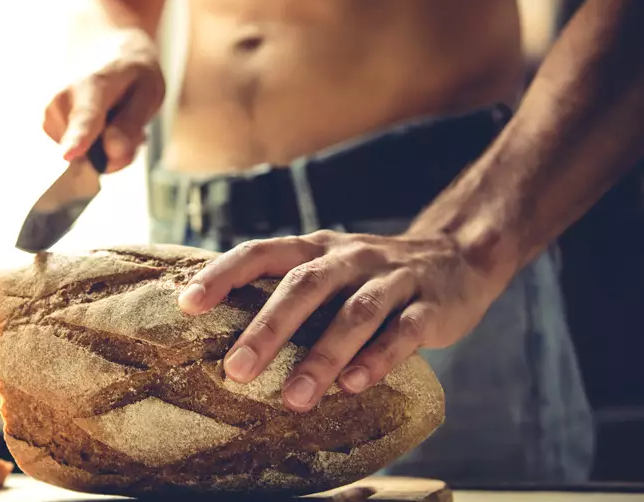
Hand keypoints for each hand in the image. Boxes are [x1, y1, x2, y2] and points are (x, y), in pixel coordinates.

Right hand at [42, 27, 164, 172]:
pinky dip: (95, 146)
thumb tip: (113, 153)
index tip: (68, 155)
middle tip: (133, 124)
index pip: (85, 118)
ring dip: (108, 148)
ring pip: (86, 158)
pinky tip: (101, 123)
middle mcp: (62, 100)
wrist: (103, 51)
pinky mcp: (47, 127)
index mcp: (92, 86)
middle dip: (119, 151)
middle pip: (92, 153)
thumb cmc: (130, 73)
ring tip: (115, 118)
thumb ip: (132, 123)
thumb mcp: (149, 91)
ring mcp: (50, 115)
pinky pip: (79, 155)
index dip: (78, 139)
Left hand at [177, 229, 504, 411]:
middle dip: (268, 329)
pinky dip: (377, 359)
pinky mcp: (431, 307)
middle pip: (304, 287)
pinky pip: (403, 333)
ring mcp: (392, 279)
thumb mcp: (328, 270)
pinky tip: (353, 386)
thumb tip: (221, 333)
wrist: (460, 258)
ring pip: (354, 314)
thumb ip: (286, 292)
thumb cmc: (370, 276)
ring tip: (295, 398)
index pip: (261, 253)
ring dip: (322, 357)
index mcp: (316, 248)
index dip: (223, 274)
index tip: (186, 304)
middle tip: (236, 370)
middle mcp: (350, 257)